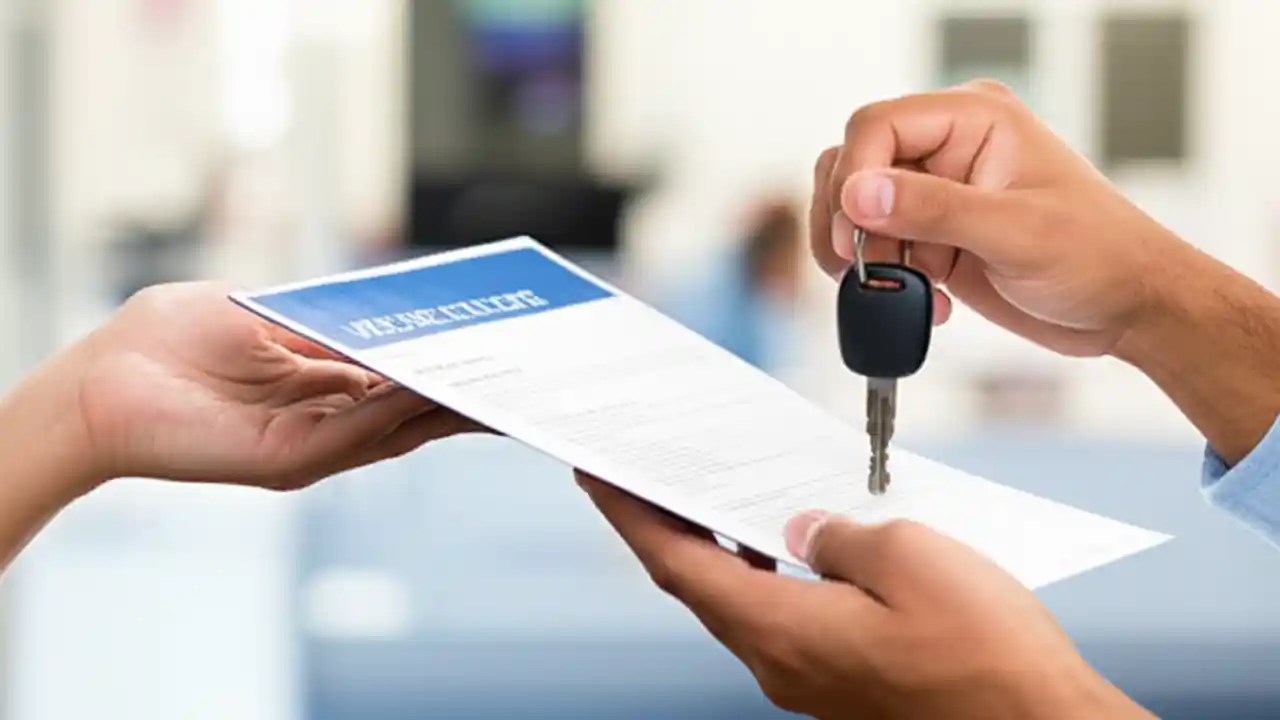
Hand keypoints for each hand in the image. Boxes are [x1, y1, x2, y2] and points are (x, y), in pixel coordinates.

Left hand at [64, 282, 479, 488]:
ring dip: (451, 405)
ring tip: (502, 378)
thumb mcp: (273, 318)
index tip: (503, 343)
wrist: (103, 380)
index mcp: (326, 383)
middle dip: (472, 391)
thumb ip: (339, 329)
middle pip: (417, 410)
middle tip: (529, 370)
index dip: (453, 364)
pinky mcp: (289, 461)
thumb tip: (408, 329)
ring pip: (400, 427)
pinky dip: (398, 411)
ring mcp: (314, 444)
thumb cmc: (174, 335)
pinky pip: (358, 433)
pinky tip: (433, 385)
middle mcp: (329, 419)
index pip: (406, 377)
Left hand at [580, 474, 1149, 719]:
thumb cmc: (989, 657)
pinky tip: (791, 544)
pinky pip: (786, 620)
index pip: (677, 563)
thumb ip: (838, 536)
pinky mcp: (845, 686)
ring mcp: (812, 682)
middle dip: (668, 525)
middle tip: (644, 474)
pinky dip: (771, 576)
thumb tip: (802, 532)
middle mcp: (782, 665)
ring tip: (711, 494)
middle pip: (701, 584)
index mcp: (781, 633)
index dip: (630, 514)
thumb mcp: (910, 558)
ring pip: (744, 603)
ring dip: (721, 549)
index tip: (595, 475)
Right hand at [814, 80, 1279, 461]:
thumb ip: (933, 210)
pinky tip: (927, 304)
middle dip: (849, 221)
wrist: (1126, 308)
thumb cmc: (1099, 257)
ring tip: (900, 291)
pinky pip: (877, 248)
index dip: (855, 176)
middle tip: (869, 268)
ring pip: (854, 208)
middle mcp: (948, 147)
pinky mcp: (933, 234)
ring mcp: (937, 192)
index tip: (856, 229)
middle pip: (853, 164)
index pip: (878, 126)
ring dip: (862, 256)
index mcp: (975, 119)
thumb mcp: (1016, 233)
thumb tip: (859, 194)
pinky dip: (884, 282)